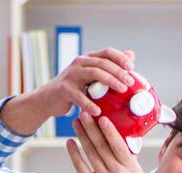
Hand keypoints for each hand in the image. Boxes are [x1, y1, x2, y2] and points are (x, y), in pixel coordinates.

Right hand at [1, 48, 135, 135]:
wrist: (49, 99)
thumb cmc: (74, 89)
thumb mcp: (91, 78)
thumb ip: (108, 68)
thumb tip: (131, 56)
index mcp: (88, 59)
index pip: (106, 52)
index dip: (120, 58)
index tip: (132, 67)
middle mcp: (79, 63)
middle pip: (102, 63)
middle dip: (118, 71)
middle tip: (129, 82)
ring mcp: (71, 75)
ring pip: (93, 74)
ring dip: (109, 81)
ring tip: (121, 91)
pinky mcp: (64, 90)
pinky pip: (79, 97)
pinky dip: (89, 104)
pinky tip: (98, 112)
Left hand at [66, 112, 166, 172]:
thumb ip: (128, 159)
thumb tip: (122, 141)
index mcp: (130, 168)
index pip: (118, 145)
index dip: (109, 130)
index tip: (101, 117)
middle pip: (101, 146)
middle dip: (91, 127)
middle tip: (83, 112)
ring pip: (91, 154)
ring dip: (82, 136)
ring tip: (76, 122)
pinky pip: (82, 168)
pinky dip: (75, 155)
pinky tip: (70, 143)